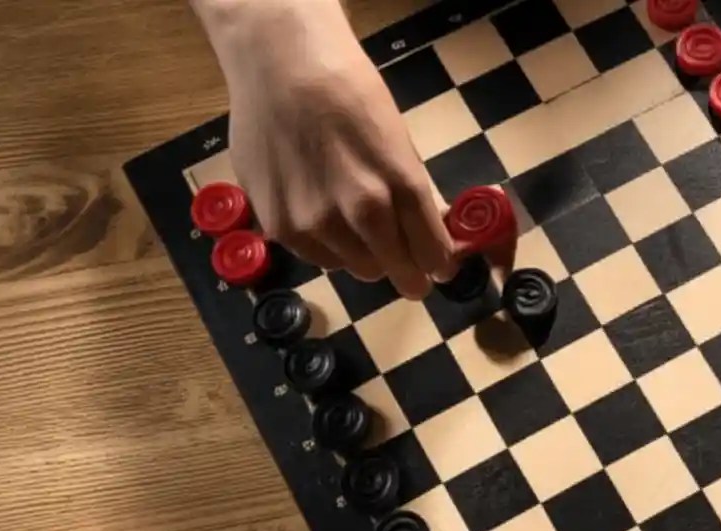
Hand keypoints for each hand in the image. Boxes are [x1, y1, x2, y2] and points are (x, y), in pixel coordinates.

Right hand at [204, 0, 454, 296]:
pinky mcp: (281, 228)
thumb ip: (415, 197)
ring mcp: (317, 225)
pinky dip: (327, 246)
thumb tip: (434, 236)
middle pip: (397, 273)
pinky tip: (320, 211)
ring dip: (364, 255)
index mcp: (401, 188)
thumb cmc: (350, 94)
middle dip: (406, 269)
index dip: (440, 266)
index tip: (439, 268)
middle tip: (404, 261)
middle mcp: (361, 213)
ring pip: (358, 269)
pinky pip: (319, 258)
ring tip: (353, 220)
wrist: (282, 67)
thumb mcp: (400, 142)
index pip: (434, 256)